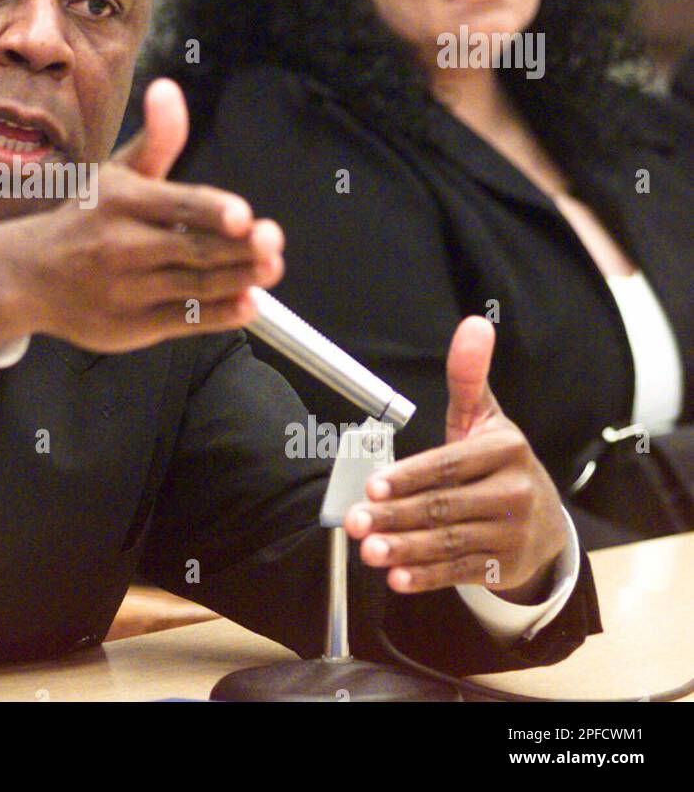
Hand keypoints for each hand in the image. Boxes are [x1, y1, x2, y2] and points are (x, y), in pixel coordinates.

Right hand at [0, 79, 284, 355]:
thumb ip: (157, 139)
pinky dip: (221, 314)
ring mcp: (124, 289)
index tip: (244, 216)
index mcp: (119, 201)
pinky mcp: (129, 327)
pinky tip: (246, 303)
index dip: (213, 211)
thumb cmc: (83, 220)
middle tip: (273, 242)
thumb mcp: (116, 174)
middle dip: (240, 248)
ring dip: (240, 279)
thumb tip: (168, 88)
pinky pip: (185, 321)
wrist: (26, 277)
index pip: (176, 205)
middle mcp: (119, 246)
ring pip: (195, 286)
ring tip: (270, 268)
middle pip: (193, 248)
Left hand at [344, 317, 567, 600]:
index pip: (449, 464)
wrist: (546, 522)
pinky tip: (398, 578)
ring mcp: (512, 533)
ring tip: (369, 551)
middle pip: (444, 506)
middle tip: (356, 522)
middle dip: (395, 516)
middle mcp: (515, 492)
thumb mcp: (484, 418)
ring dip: (405, 549)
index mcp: (505, 450)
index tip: (373, 485)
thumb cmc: (499, 462)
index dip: (409, 477)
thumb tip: (473, 324)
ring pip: (449, 541)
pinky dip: (427, 576)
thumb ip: (469, 376)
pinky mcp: (505, 566)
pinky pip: (460, 571)